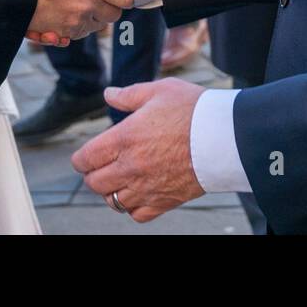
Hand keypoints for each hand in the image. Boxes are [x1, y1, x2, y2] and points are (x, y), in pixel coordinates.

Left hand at [71, 78, 205, 222]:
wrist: (225, 136)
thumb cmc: (193, 109)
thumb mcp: (159, 91)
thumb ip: (129, 95)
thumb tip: (108, 94)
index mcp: (124, 138)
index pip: (85, 159)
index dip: (80, 159)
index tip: (85, 156)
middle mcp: (131, 166)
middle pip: (95, 183)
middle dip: (93, 175)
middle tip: (100, 167)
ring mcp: (147, 187)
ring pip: (113, 201)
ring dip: (111, 191)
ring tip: (119, 180)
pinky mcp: (165, 201)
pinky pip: (137, 215)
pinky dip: (133, 207)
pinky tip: (138, 193)